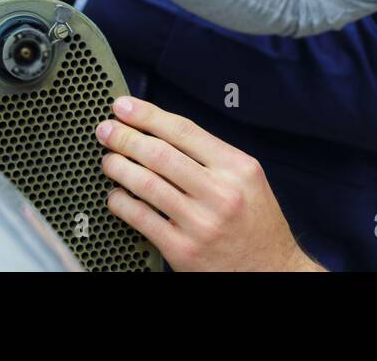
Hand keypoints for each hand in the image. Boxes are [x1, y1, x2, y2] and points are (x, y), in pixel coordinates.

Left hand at [96, 96, 323, 271]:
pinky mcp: (183, 250)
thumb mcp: (248, 179)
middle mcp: (221, 193)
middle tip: (105, 130)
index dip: (148, 115)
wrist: (271, 270)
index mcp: (238, 168)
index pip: (184, 131)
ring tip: (108, 160)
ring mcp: (201, 223)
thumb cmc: (256, 223)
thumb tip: (162, 131)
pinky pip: (141, 219)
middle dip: (125, 137)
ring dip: (119, 167)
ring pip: (147, 184)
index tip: (124, 106)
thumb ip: (213, 156)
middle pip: (160, 154)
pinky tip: (115, 195)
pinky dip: (121, 203)